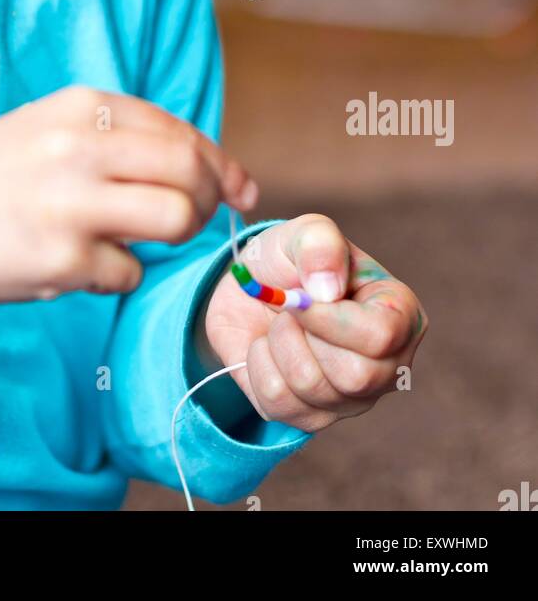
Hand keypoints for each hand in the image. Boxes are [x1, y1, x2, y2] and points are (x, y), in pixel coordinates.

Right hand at [0, 84, 258, 312]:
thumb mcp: (50, 129)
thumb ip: (122, 137)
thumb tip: (219, 172)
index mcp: (79, 106)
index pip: (180, 129)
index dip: (220, 163)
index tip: (237, 188)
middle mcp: (79, 147)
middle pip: (190, 171)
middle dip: (208, 200)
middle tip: (192, 218)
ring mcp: (71, 203)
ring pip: (177, 219)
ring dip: (172, 237)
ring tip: (138, 239)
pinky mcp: (61, 259)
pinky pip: (129, 272)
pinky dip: (115, 275)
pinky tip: (78, 264)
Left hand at [196, 214, 428, 432]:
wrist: (250, 291)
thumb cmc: (290, 260)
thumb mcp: (303, 233)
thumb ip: (320, 244)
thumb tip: (327, 290)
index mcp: (400, 314)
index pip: (381, 336)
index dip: (332, 320)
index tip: (299, 296)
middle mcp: (387, 364)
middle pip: (355, 376)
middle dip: (305, 333)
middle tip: (292, 306)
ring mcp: (352, 398)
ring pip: (312, 388)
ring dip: (279, 344)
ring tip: (282, 322)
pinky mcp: (312, 417)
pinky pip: (278, 403)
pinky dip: (259, 365)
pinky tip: (269, 346)